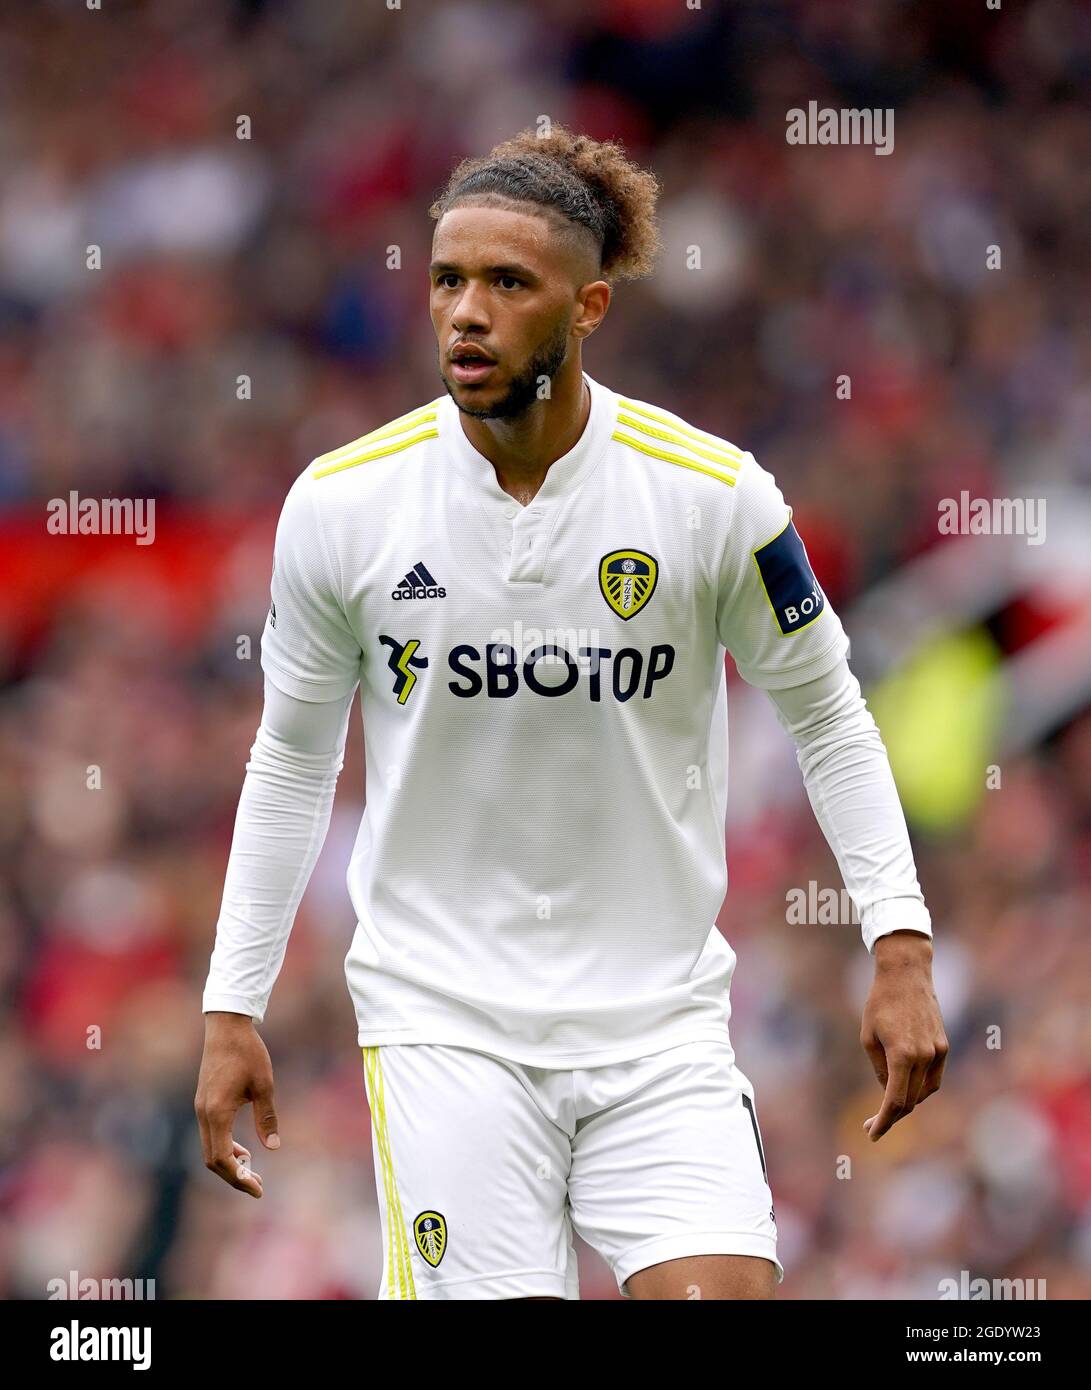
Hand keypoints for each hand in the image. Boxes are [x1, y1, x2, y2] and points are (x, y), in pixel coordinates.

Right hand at [194, 1012, 279, 1195]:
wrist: (226, 1026)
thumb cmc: (248, 1052)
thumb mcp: (264, 1085)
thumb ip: (267, 1117)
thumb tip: (273, 1147)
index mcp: (217, 1113)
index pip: (222, 1159)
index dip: (238, 1178)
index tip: (257, 1189)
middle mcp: (203, 1114)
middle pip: (212, 1160)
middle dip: (234, 1177)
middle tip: (258, 1186)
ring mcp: (201, 1109)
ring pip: (209, 1149)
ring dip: (230, 1163)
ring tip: (253, 1172)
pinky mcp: (204, 1103)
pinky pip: (210, 1136)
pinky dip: (225, 1148)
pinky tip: (244, 1150)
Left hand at [860, 931, 947, 1141]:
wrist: (906, 975)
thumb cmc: (879, 1003)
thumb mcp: (868, 1038)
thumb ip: (880, 1069)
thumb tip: (889, 1093)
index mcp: (902, 1055)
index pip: (896, 1101)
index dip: (884, 1122)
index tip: (872, 1134)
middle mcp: (924, 1056)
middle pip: (911, 1100)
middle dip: (891, 1116)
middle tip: (872, 1125)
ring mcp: (937, 1051)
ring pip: (924, 1091)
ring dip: (907, 1103)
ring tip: (886, 1109)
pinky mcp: (944, 1045)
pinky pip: (933, 1077)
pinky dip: (920, 1088)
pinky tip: (906, 1090)